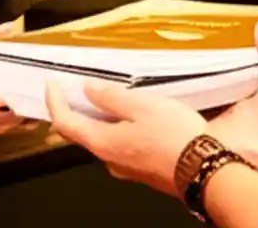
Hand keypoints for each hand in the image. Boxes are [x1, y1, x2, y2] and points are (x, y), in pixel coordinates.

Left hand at [45, 80, 206, 197]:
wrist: (204, 170)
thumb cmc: (175, 137)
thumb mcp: (141, 105)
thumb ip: (111, 97)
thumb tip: (89, 90)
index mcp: (103, 142)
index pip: (65, 123)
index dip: (55, 102)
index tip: (52, 86)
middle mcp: (109, 159)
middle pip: (81, 133)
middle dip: (74, 110)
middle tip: (72, 90)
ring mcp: (125, 168)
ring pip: (102, 140)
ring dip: (97, 119)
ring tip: (104, 97)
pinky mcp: (141, 170)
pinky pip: (120, 146)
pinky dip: (115, 129)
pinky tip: (129, 118)